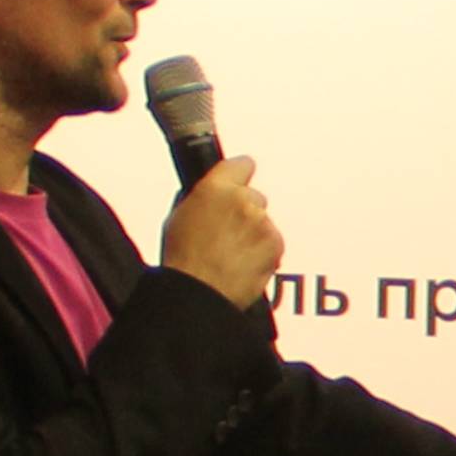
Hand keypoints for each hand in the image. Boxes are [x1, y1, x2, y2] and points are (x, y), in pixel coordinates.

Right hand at [160, 155, 278, 308]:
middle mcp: (243, 200)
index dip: (239, 174)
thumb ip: (204, 198)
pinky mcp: (276, 244)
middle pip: (254, 196)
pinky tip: (242, 264)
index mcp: (215, 188)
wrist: (199, 292)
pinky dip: (263, 252)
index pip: (241, 164)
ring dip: (254, 234)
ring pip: (264, 221)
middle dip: (245, 211)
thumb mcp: (180, 216)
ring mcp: (262, 222)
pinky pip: (273, 243)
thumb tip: (213, 193)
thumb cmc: (183, 260)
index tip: (239, 180)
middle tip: (228, 232)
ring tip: (231, 255)